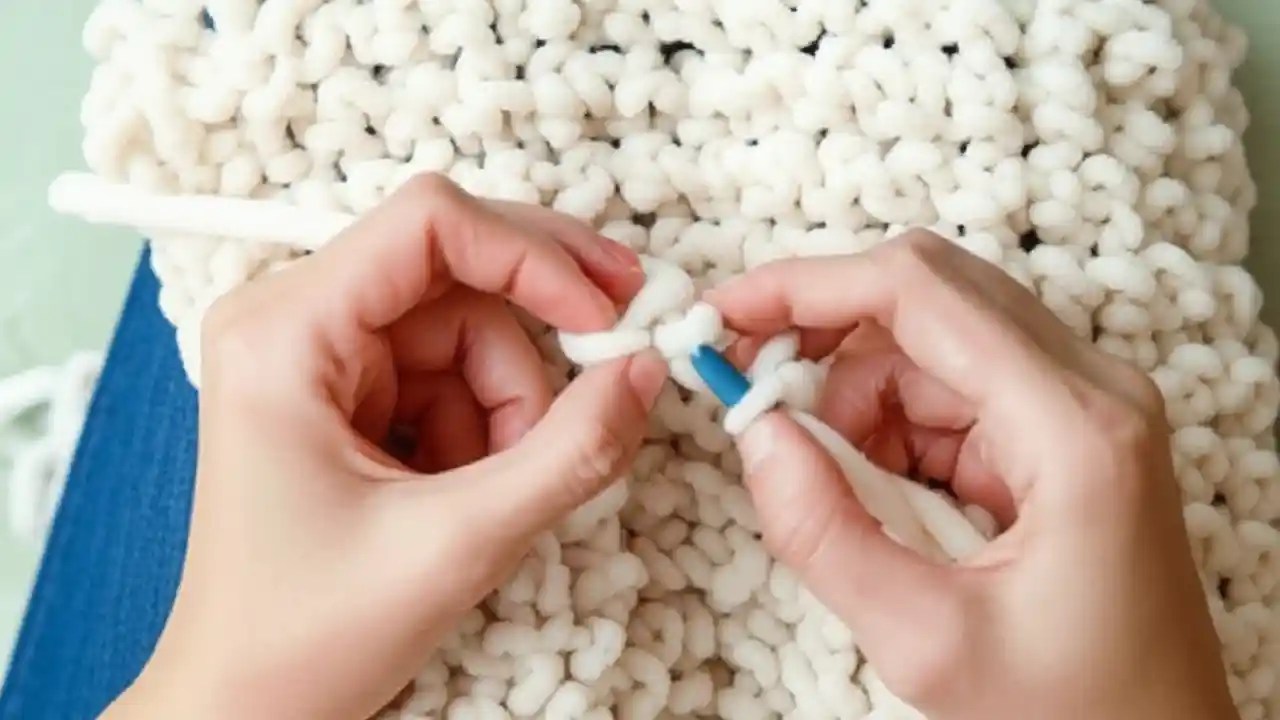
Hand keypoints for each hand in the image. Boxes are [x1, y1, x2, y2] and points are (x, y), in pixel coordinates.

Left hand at [103, 175, 667, 719]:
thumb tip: (646, 372)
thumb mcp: (457, 544)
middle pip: (458, 272)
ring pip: (469, 330)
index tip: (606, 317)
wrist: (246, 703)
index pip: (430, 226)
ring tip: (492, 489)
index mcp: (283, 333)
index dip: (535, 256)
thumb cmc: (304, 634)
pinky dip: (489, 425)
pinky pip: (454, 373)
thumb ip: (570, 453)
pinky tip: (466, 488)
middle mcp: (293, 322)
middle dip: (538, 327)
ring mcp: (322, 356)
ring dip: (512, 402)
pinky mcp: (349, 394)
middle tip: (615, 354)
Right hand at [708, 231, 1235, 719]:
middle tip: (753, 391)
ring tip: (834, 485)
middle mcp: (1091, 389)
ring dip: (856, 395)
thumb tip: (757, 432)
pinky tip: (879, 493)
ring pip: (929, 340)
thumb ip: (821, 531)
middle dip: (823, 333)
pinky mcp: (1062, 427)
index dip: (806, 286)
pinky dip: (889, 425)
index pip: (920, 291)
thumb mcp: (924, 639)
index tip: (726, 315)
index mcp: (1073, 427)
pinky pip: (950, 386)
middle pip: (926, 294)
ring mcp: (1082, 402)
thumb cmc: (1073, 708)